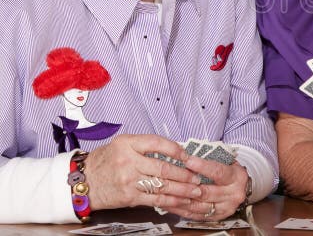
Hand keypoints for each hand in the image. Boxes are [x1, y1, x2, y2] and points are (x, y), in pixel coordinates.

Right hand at [83, 134, 201, 210]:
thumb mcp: (121, 145)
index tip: (188, 155)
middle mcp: (128, 161)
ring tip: (196, 190)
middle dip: (184, 174)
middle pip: (163, 167)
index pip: (157, 143)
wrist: (83, 182)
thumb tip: (174, 151)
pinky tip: (182, 201)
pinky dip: (171, 201)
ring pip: (162, 184)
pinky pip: (155, 199)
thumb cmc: (105, 161)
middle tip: (198, 177)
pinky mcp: (129, 196)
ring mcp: (128, 180)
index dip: (175, 149)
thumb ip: (144, 146)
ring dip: (183, 189)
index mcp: (127, 143)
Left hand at [172, 155, 249, 220]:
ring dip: (180, 199)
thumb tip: (186, 154)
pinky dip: (180, 209)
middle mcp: (233, 194)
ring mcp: (225, 208)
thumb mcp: (227, 161)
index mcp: (237, 177)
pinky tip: (169, 202)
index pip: (218, 172)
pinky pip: (194, 215)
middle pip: (207, 192)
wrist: (241, 188)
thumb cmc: (230, 171)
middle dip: (187, 185)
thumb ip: (210, 159)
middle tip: (171, 178)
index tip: (187, 160)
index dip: (202, 167)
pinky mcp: (216, 217)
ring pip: (198, 206)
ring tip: (166, 191)